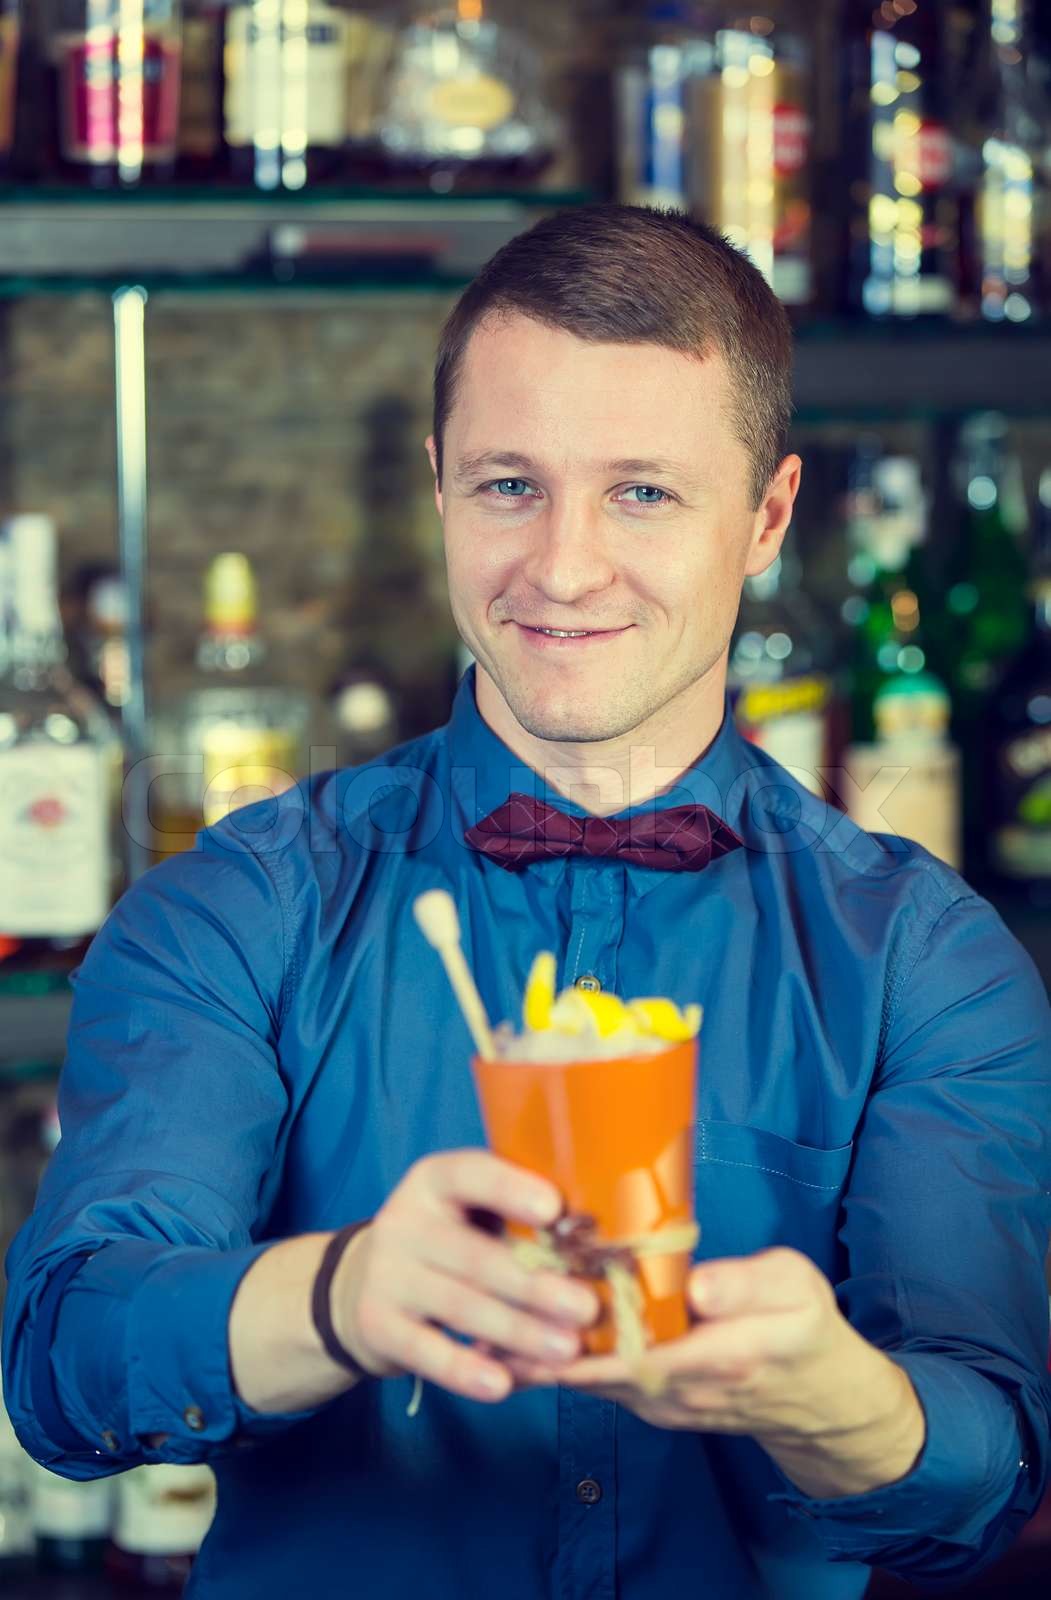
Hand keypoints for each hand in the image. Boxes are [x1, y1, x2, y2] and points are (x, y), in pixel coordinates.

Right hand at [330, 1149, 600, 1404]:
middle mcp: (404, 1221)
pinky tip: (501, 1384)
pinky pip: (426, 1351)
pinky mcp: (376, 1325)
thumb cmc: (448, 1242)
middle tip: (586, 1307)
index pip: (471, 1174)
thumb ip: (518, 1226)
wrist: (362, 1284)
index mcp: (434, 1181)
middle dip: (534, 1284)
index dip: (511, 1190)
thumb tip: (594, 1256)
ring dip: (518, 1331)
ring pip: (460, 1305)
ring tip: (567, 1349)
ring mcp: (386, 1274)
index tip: (555, 1209)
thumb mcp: (470, 1216)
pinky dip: (465, 1370)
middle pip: (474, 1255)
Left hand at [497, 1246, 924, 1493]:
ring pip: (588, 1379)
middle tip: (484, 1302)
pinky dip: (560, 1360)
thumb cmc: (807, 1330)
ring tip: (485, 1314)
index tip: (533, 1298)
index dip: (580, 1332)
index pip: (635, 1351)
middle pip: (594, 1369)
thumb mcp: (798, 1291)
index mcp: (715, 1358)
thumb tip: (697, 1284)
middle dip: (539, 1341)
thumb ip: (748, 1285)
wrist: (821, 1402)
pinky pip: (597, 1382)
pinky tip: (523, 1332)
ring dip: (541, 1353)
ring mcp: (661, 1403)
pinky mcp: (650, 1401)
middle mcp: (677, 1390)